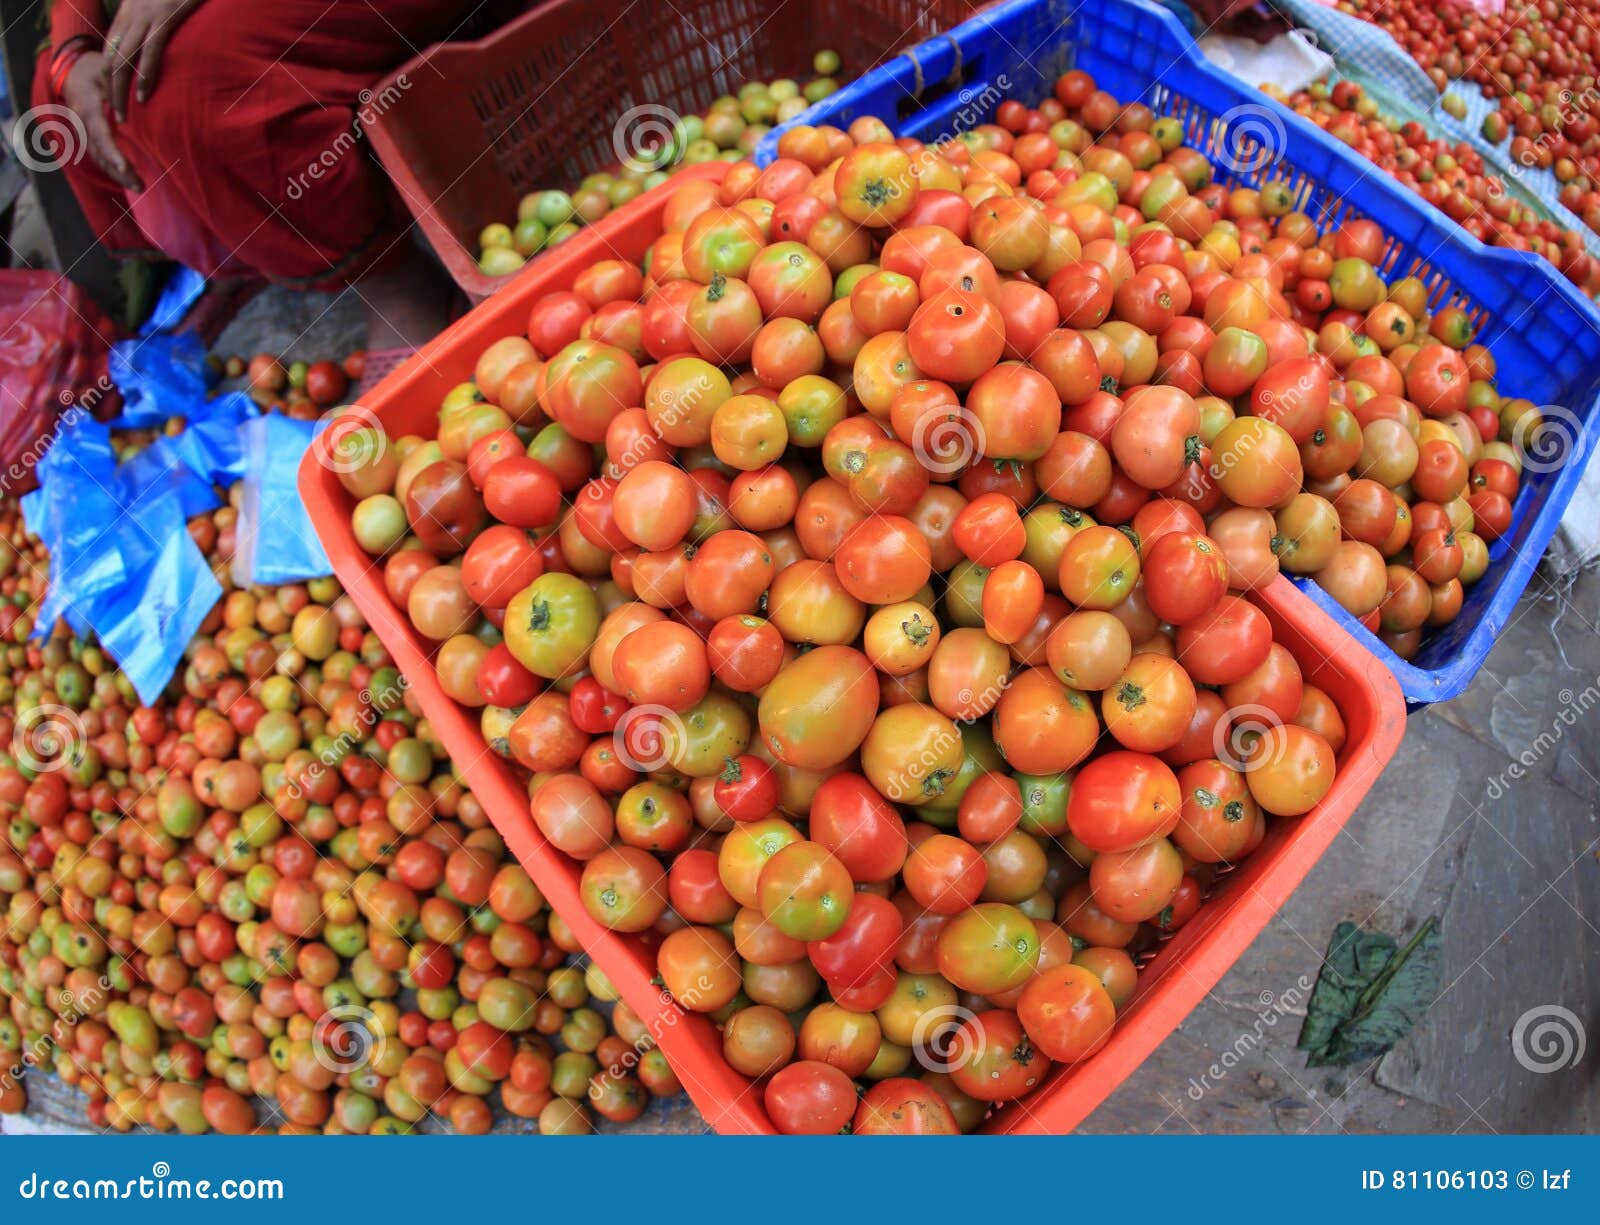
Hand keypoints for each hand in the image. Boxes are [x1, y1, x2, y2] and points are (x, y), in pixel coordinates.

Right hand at [60, 51, 142, 191]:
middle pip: (99, 152)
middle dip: (118, 171)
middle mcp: (83, 123)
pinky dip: (113, 169)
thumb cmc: (93, 69)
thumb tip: (137, 95)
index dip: (111, 152)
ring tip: (139, 187)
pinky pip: (100, 156)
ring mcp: (84, 131)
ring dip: (117, 175)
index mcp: (87, 108)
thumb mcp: (104, 69)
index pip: (100, 134)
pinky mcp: (89, 136)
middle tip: (139, 186)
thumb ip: (117, 83)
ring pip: (98, 158)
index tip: (124, 167)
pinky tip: (130, 180)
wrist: (73, 71)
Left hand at [102, 0, 203, 121]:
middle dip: (111, 90)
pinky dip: (145, 75)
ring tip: (124, 114)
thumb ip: (154, 21)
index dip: (110, 76)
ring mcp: (145, 17)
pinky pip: (150, 52)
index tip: (115, 99)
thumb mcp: (160, 5)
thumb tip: (158, 41)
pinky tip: (143, 95)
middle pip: (112, 59)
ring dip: (121, 90)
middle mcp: (131, 16)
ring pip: (124, 59)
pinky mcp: (163, 19)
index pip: (112, 49)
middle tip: (116, 115)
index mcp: (129, 13)